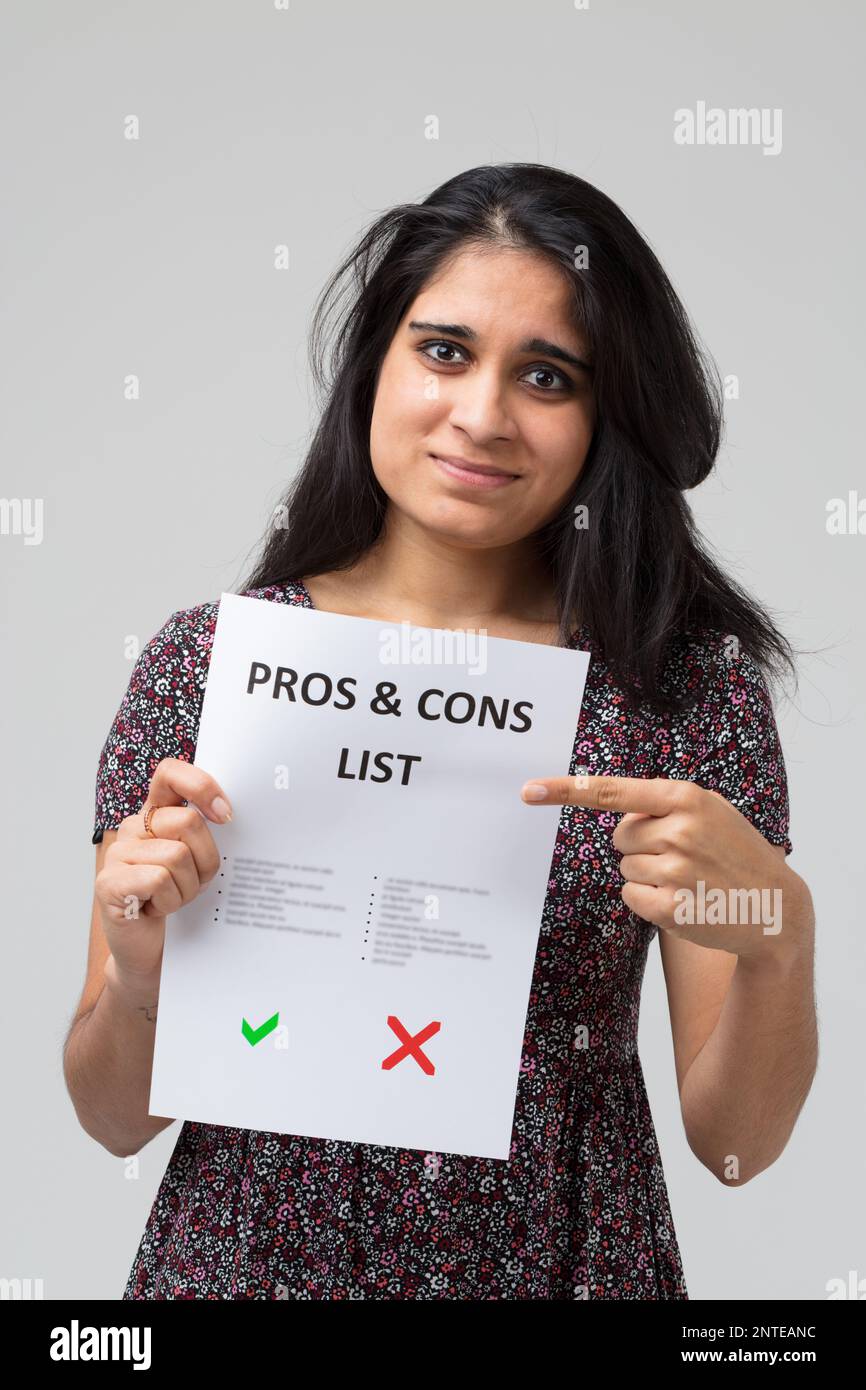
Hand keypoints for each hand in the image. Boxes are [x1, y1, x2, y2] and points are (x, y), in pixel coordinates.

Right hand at [95, 758, 231, 984]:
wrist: (152, 951)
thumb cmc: (179, 900)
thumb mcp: (199, 861)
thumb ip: (208, 832)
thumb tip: (235, 814)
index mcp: (156, 814)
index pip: (171, 773)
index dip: (201, 786)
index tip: (226, 815)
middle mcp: (134, 827)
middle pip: (188, 822)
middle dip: (206, 859)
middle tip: (196, 882)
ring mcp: (117, 854)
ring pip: (177, 856)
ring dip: (188, 888)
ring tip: (173, 899)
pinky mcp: (109, 883)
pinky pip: (158, 880)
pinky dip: (170, 901)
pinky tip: (157, 909)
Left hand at [520, 772, 808, 959]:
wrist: (776, 907)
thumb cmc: (736, 853)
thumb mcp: (712, 811)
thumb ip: (665, 803)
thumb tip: (620, 813)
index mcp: (686, 797)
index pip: (614, 790)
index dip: (567, 790)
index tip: (529, 790)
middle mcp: (679, 830)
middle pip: (620, 836)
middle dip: (641, 846)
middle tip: (683, 857)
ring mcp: (675, 870)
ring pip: (625, 868)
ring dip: (649, 875)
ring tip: (690, 879)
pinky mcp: (670, 907)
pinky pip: (630, 896)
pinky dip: (648, 901)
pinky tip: (684, 900)